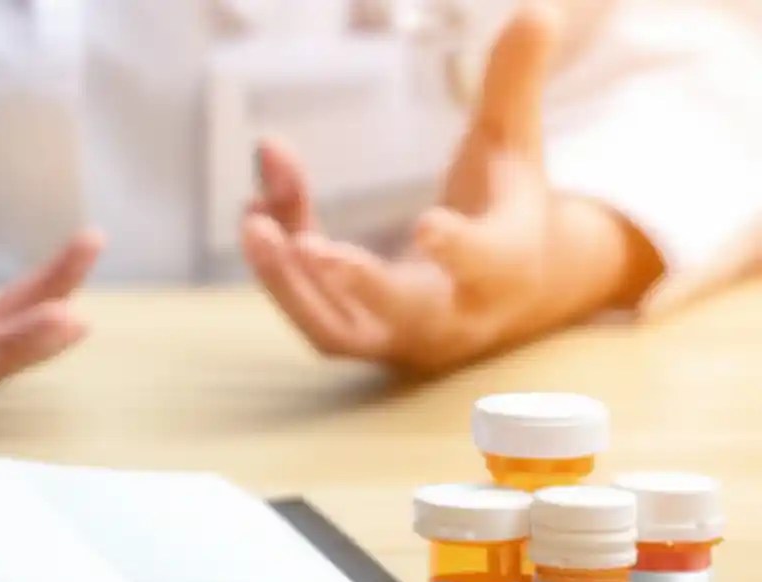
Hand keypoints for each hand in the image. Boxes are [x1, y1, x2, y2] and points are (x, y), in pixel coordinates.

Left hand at [243, 2, 658, 372]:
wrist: (501, 294)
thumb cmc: (505, 209)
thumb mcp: (514, 145)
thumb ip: (515, 84)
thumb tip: (539, 7)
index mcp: (506, 265)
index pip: (488, 263)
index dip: (460, 250)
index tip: (428, 226)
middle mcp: (454, 315)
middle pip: (403, 314)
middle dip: (354, 283)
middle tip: (302, 246)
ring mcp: (399, 337)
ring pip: (336, 329)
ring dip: (289, 282)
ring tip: (252, 219)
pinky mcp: (358, 338)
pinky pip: (311, 311)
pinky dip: (281, 267)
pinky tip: (258, 208)